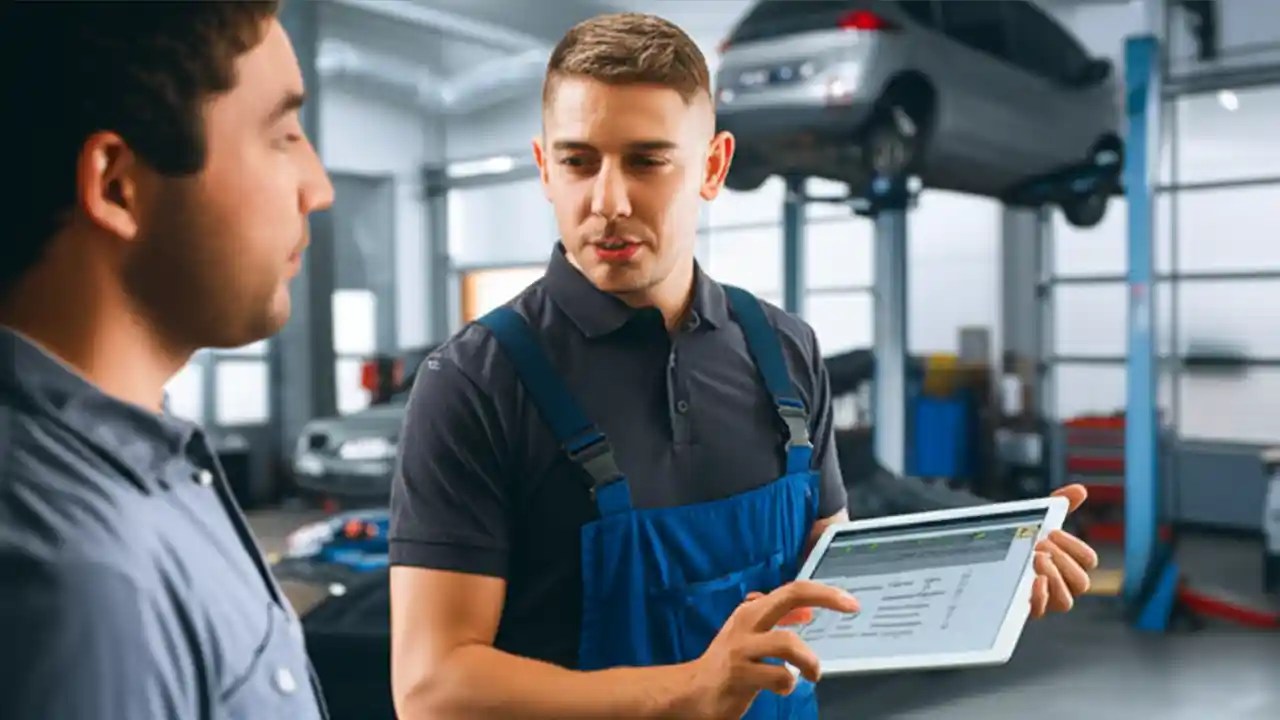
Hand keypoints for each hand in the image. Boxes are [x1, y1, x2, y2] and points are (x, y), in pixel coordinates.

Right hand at [678, 581, 858, 719]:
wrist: (692, 691)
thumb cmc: (727, 661)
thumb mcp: (750, 633)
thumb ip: (777, 620)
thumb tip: (808, 611)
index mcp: (752, 610)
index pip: (792, 590)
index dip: (824, 592)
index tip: (849, 601)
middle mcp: (747, 621)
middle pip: (791, 595)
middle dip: (825, 597)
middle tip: (850, 607)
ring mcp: (742, 647)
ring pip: (788, 641)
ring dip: (809, 660)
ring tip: (811, 674)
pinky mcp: (739, 674)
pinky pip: (779, 676)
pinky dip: (788, 683)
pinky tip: (782, 687)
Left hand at [1030, 484, 1100, 618]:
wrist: (989, 552)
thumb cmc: (1021, 539)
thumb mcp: (1039, 519)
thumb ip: (1060, 504)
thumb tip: (1081, 490)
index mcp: (1070, 563)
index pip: (1088, 560)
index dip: (1075, 547)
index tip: (1053, 533)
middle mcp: (1063, 585)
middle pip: (1082, 582)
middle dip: (1062, 560)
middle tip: (1041, 545)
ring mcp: (1047, 600)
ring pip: (1066, 600)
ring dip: (1053, 577)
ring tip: (1036, 558)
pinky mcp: (1028, 609)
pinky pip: (1041, 611)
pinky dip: (1041, 596)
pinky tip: (1033, 579)